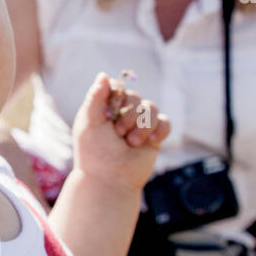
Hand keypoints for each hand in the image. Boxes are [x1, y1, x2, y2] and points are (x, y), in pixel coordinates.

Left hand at [71, 71, 169, 192]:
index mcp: (104, 108)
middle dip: (128, 116)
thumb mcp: (89, 123)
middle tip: (117, 134)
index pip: (117, 88)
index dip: (116, 99)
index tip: (109, 115)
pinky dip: (159, 130)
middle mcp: (122, 114)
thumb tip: (103, 74)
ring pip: (151, 108)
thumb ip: (95, 98)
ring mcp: (139, 125)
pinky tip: (151, 142)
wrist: (110, 180)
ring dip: (142, 126)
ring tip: (131, 143)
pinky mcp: (154, 136)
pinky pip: (165, 122)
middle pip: (135, 97)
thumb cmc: (95, 153)